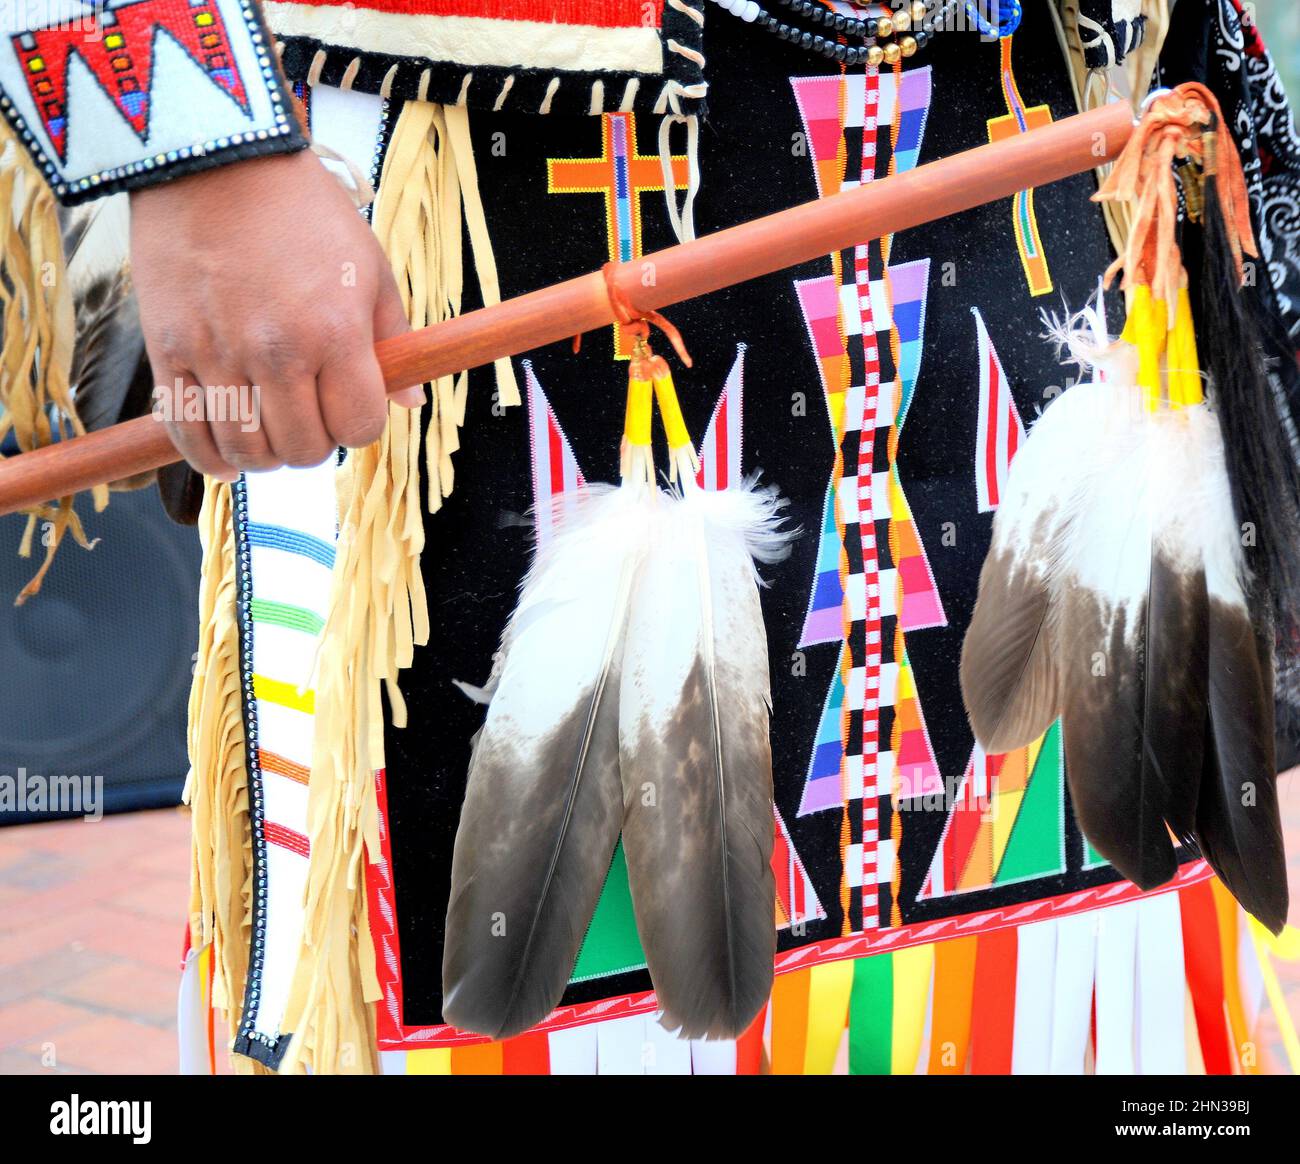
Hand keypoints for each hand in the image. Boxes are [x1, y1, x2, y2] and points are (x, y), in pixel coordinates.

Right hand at [130, 148, 419, 479]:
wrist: (216, 159)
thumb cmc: (304, 211)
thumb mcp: (370, 267)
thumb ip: (394, 340)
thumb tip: (412, 403)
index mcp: (336, 333)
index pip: (358, 427)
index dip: (359, 427)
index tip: (350, 410)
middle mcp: (279, 351)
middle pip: (303, 449)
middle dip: (313, 445)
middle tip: (307, 419)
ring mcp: (219, 354)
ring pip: (246, 450)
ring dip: (264, 457)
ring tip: (267, 436)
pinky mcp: (168, 350)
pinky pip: (185, 430)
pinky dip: (206, 457)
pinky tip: (224, 458)